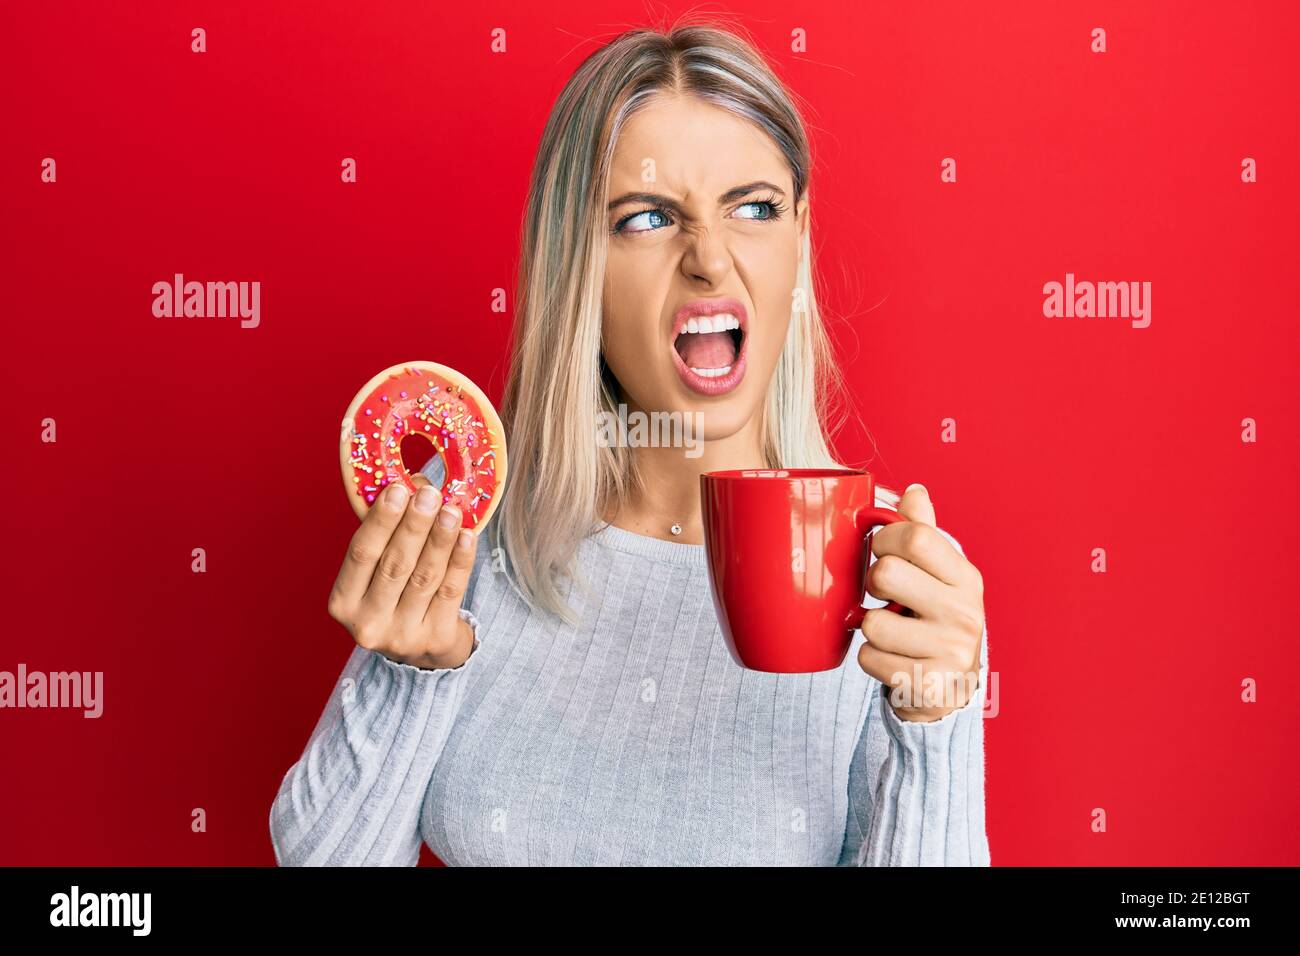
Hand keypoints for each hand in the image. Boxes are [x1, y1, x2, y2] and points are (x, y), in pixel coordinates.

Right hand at [327, 478, 477, 670]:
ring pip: (425, 577)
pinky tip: (467, 536)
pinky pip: (451, 591)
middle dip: (414, 525)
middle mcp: (367, 623)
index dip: (380, 520)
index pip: (361, 554)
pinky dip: (460, 560)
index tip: (397, 489)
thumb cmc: (396, 594)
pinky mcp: (435, 639)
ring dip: (440, 539)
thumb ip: (388, 532)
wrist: (423, 648)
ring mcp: (402, 636)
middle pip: (394, 565)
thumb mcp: (379, 569)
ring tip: (452, 510)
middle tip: (429, 494)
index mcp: (343, 601)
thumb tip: (414, 484)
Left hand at [855, 484, 984, 721]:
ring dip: (871, 629)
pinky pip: (869, 658)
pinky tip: (893, 660)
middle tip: (885, 597)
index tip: (881, 552)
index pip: (916, 536)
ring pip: (872, 622)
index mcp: (966, 578)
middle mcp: (965, 613)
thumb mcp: (939, 575)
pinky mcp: (930, 685)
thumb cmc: (935, 621)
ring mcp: (951, 651)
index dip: (883, 540)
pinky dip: (871, 660)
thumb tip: (914, 491)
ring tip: (893, 634)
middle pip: (886, 573)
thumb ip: (924, 532)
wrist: (948, 689)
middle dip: (873, 585)